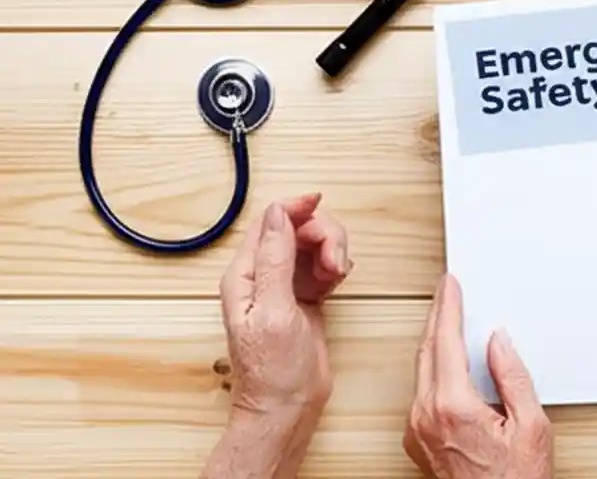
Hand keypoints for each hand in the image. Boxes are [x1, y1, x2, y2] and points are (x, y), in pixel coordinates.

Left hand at [203, 194, 352, 478]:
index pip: (269, 223)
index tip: (318, 203)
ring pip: (313, 245)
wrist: (286, 408)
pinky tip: (336, 281)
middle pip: (296, 230)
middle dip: (322, 236)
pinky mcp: (304, 297)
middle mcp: (262, 276)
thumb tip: (277, 214)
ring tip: (337, 275)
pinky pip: (322, 265)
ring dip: (331, 252)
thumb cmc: (273, 372)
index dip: (294, 208)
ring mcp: (284, 286)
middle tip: (335, 263)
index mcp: (245, 275)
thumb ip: (276, 260)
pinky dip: (334, 267)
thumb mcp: (274, 311)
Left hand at [403, 274, 553, 478]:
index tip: (450, 285)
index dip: (448, 307)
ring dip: (434, 342)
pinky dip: (434, 369)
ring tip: (449, 320)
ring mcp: (416, 430)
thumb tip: (498, 342)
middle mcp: (426, 416)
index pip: (445, 341)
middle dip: (437, 317)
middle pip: (427, 351)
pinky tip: (448, 361)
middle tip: (448, 293)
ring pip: (421, 371)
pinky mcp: (415, 440)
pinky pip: (421, 392)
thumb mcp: (531, 426)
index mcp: (453, 407)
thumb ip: (513, 377)